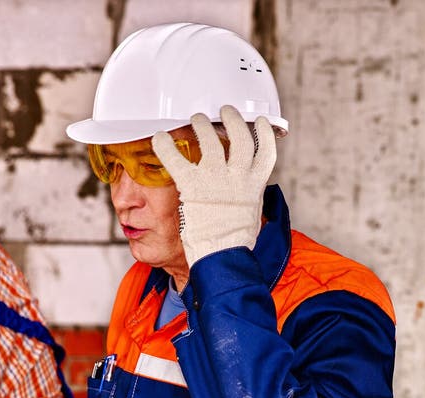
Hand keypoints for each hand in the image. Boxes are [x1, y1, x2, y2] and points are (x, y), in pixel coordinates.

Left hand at [152, 106, 276, 267]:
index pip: (265, 150)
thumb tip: (248, 200)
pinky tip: (160, 138)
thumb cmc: (235, 243)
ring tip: (196, 120)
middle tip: (224, 113)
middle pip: (240, 136)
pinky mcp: (193, 186)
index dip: (263, 133)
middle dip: (233, 120)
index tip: (258, 122)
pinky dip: (166, 147)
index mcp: (255, 184)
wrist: (223, 257)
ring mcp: (215, 178)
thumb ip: (249, 201)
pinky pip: (176, 160)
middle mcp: (238, 176)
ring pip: (211, 140)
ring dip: (202, 126)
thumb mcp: (251, 217)